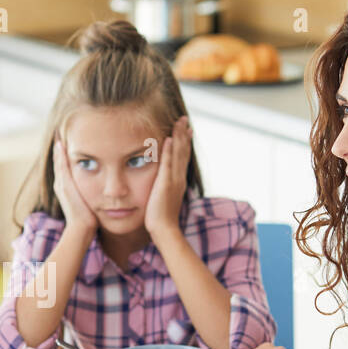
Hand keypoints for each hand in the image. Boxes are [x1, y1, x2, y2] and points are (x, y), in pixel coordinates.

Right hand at [52, 138, 97, 241]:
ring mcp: (60, 184)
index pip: (64, 165)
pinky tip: (61, 142)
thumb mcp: (92, 201)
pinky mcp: (64, 185)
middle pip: (58, 160)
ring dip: (59, 146)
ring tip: (61, 131)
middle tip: (63, 129)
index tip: (69, 138)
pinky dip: (60, 154)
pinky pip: (60, 165)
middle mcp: (60, 183)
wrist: (82, 229)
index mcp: (65, 186)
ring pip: (58, 160)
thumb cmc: (90, 218)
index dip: (65, 152)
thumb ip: (94, 191)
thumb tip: (103, 187)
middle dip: (60, 145)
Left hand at [144, 115, 190, 237]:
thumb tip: (163, 183)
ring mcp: (174, 180)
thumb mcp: (165, 198)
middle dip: (184, 134)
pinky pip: (167, 164)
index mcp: (179, 181)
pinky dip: (168, 151)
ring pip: (178, 154)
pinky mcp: (165, 184)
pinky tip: (168, 138)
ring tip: (179, 122)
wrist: (164, 229)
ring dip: (178, 137)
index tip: (186, 130)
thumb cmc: (161, 218)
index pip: (182, 157)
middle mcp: (179, 178)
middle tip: (184, 119)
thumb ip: (165, 188)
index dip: (184, 142)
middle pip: (183, 151)